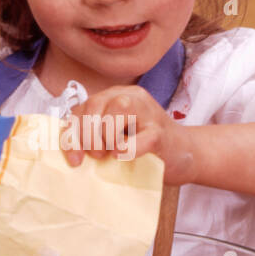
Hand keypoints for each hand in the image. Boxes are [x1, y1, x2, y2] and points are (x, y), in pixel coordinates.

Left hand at [62, 85, 196, 184]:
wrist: (184, 154)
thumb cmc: (145, 147)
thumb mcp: (115, 137)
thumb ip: (94, 135)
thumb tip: (71, 150)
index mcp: (115, 96)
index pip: (83, 108)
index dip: (73, 132)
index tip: (74, 159)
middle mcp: (131, 96)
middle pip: (96, 104)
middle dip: (88, 134)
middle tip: (96, 155)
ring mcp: (148, 111)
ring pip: (118, 110)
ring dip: (106, 136)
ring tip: (110, 154)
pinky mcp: (161, 131)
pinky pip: (140, 137)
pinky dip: (128, 149)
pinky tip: (123, 156)